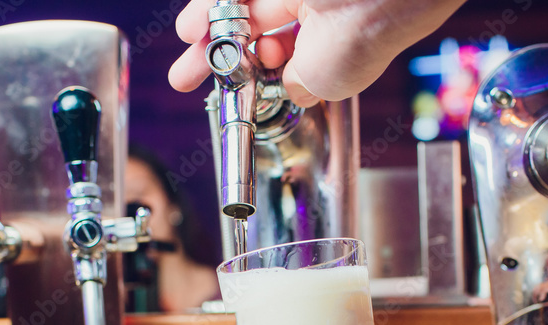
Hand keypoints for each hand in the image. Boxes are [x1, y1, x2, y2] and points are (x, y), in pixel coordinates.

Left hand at [169, 0, 465, 105]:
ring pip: (241, 14)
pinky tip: (191, 27)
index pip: (282, 64)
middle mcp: (313, 18)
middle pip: (253, 39)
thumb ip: (296, 87)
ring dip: (208, 34)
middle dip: (218, 59)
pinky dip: (210, 9)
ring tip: (186, 51)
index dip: (251, 78)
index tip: (232, 91)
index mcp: (331, 48)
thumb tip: (285, 88)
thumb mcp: (321, 86)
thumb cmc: (360, 38)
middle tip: (188, 76)